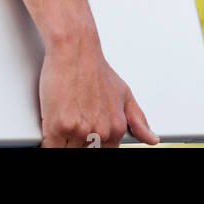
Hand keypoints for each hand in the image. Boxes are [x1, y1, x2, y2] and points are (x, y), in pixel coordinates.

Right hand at [38, 33, 159, 147]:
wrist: (75, 49)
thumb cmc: (96, 69)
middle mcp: (100, 132)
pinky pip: (52, 149)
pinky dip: (51, 143)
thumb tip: (152, 140)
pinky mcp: (58, 127)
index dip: (92, 145)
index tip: (87, 136)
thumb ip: (138, 120)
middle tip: (76, 122)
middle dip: (79, 143)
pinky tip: (53, 132)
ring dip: (65, 142)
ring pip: (69, 152)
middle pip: (85, 154)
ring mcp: (79, 131)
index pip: (105, 152)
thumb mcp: (124, 93)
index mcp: (116, 128)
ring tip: (66, 121)